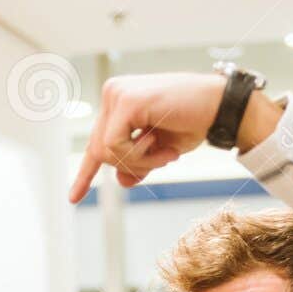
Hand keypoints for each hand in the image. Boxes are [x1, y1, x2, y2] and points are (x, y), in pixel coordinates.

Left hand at [68, 72, 282, 201]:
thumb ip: (139, 164)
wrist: (220, 106)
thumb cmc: (194, 121)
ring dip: (139, 162)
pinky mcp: (125, 101)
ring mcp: (117, 94)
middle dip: (132, 166)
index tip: (73, 198)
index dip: (86, 173)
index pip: (97, 143)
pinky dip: (139, 155)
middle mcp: (113, 93)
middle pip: (100, 152)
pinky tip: (159, 143)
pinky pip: (116, 146)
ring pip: (107, 152)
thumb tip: (122, 181)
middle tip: (164, 160)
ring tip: (166, 152)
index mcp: (118, 102)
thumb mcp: (160, 151)